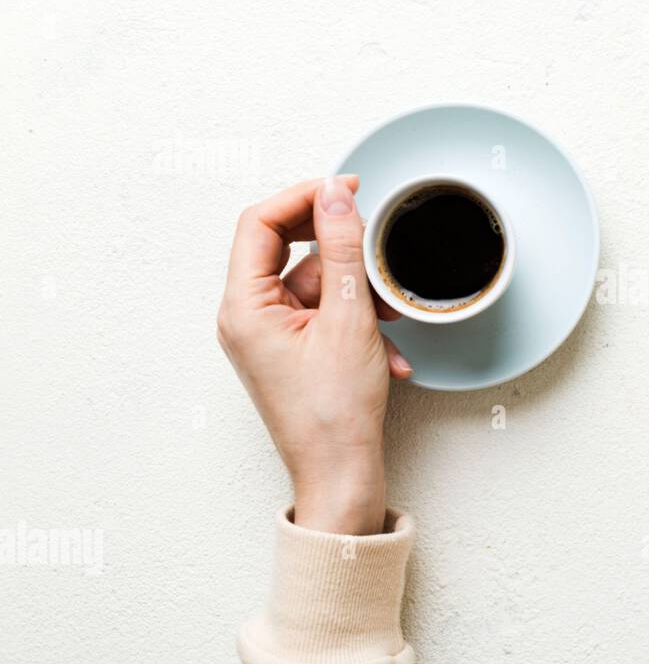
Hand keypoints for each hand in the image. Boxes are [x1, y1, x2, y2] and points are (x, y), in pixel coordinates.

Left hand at [217, 175, 412, 534]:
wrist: (341, 475)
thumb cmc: (336, 414)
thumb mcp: (349, 318)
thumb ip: (342, 249)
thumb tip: (335, 195)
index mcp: (243, 307)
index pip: (261, 223)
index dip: (304, 197)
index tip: (346, 188)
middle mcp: (246, 318)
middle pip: (288, 250)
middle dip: (338, 248)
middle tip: (373, 238)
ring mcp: (267, 335)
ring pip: (313, 283)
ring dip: (357, 292)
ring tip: (389, 314)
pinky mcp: (290, 351)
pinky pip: (322, 314)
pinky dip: (357, 320)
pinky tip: (388, 348)